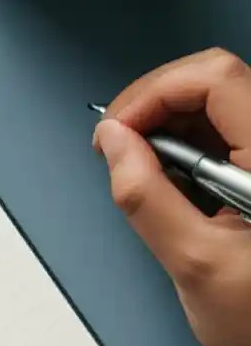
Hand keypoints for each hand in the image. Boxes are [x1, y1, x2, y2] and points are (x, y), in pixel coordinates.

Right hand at [95, 48, 250, 345]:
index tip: (118, 131)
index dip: (155, 93)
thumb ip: (145, 197)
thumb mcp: (194, 265)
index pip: (215, 79)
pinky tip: (183, 190)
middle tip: (121, 148)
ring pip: (222, 106)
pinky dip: (195, 152)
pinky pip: (233, 136)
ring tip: (153, 179)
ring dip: (174, 132)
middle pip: (217, 84)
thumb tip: (113, 142)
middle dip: (157, 108)